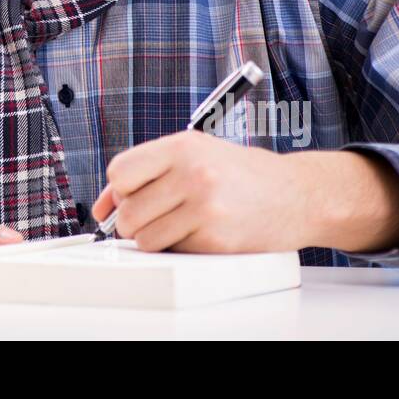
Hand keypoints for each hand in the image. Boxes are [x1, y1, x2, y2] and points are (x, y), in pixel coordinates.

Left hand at [90, 132, 398, 254]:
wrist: (297, 194)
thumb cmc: (239, 173)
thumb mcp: (194, 154)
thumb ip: (145, 173)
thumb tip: (101, 207)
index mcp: (182, 146)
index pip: (120, 172)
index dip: (120, 190)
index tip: (134, 194)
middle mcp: (193, 174)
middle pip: (128, 212)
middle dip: (135, 220)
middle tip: (158, 214)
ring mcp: (206, 208)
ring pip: (146, 238)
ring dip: (155, 238)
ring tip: (179, 224)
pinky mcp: (217, 240)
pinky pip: (174, 252)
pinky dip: (181, 248)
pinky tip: (202, 232)